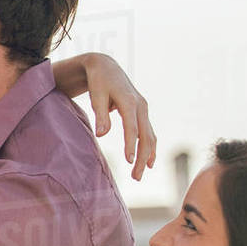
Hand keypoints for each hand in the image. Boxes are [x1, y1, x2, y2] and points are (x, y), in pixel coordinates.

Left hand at [81, 53, 155, 179]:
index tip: (130, 162)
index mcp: (130, 102)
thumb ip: (100, 115)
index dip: (131, 145)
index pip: (132, 127)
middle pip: (146, 136)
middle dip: (142, 157)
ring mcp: (144, 109)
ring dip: (147, 156)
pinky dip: (150, 148)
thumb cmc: (98, 82)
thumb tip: (101, 135)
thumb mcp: (96, 95)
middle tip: (136, 177)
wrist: (107, 67)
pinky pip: (149, 133)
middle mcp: (141, 106)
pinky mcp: (142, 112)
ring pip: (150, 136)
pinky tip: (148, 162)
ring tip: (139, 175)